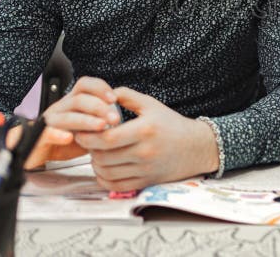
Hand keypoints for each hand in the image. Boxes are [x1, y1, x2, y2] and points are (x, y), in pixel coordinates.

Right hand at [9, 76, 119, 168]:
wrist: (34, 151)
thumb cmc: (66, 138)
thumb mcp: (88, 128)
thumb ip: (102, 121)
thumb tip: (126, 121)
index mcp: (73, 101)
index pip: (85, 84)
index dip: (100, 88)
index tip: (115, 99)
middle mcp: (61, 108)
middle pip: (78, 99)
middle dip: (99, 107)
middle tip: (115, 119)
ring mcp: (49, 122)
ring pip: (67, 116)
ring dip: (86, 121)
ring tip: (101, 127)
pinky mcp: (38, 137)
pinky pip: (47, 133)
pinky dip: (58, 134)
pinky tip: (69, 138)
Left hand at [74, 87, 219, 191]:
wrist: (196, 147)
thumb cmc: (172, 124)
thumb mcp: (152, 104)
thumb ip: (127, 96)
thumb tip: (105, 93)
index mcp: (145, 130)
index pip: (107, 139)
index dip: (88, 137)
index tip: (83, 131)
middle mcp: (145, 152)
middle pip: (103, 157)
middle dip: (89, 149)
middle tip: (88, 141)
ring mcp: (145, 169)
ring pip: (107, 172)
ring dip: (95, 163)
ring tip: (96, 153)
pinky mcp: (146, 181)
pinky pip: (116, 186)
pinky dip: (104, 178)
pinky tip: (105, 168)